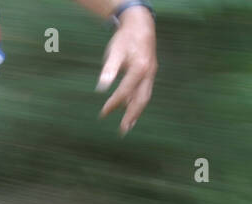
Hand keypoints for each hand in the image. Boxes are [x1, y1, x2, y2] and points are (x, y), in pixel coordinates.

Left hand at [97, 6, 156, 134]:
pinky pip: (144, 92)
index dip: (113, 104)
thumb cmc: (126, 38)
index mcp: (140, 69)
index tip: (103, 113)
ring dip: (136, 113)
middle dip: (131, 116)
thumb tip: (100, 88)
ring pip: (144, 98)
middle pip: (140, 100)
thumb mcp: (115, 51)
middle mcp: (148, 74)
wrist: (141, 24)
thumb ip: (109, 70)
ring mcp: (151, 74)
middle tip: (122, 131)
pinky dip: (137, 103)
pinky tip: (131, 111)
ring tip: (128, 126)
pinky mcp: (149, 74)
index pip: (125, 92)